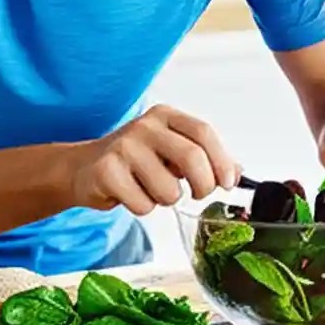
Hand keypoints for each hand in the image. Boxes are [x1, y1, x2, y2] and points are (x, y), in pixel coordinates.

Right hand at [71, 104, 238, 215]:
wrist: (84, 167)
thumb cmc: (136, 161)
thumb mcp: (170, 150)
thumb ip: (204, 158)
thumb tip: (239, 173)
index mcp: (165, 116)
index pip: (204, 132)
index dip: (222, 161)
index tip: (227, 183)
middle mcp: (145, 126)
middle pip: (192, 157)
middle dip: (203, 185)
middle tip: (199, 195)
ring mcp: (124, 147)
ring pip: (169, 190)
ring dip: (167, 200)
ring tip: (152, 190)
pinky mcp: (106, 171)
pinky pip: (143, 205)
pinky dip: (143, 208)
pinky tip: (131, 195)